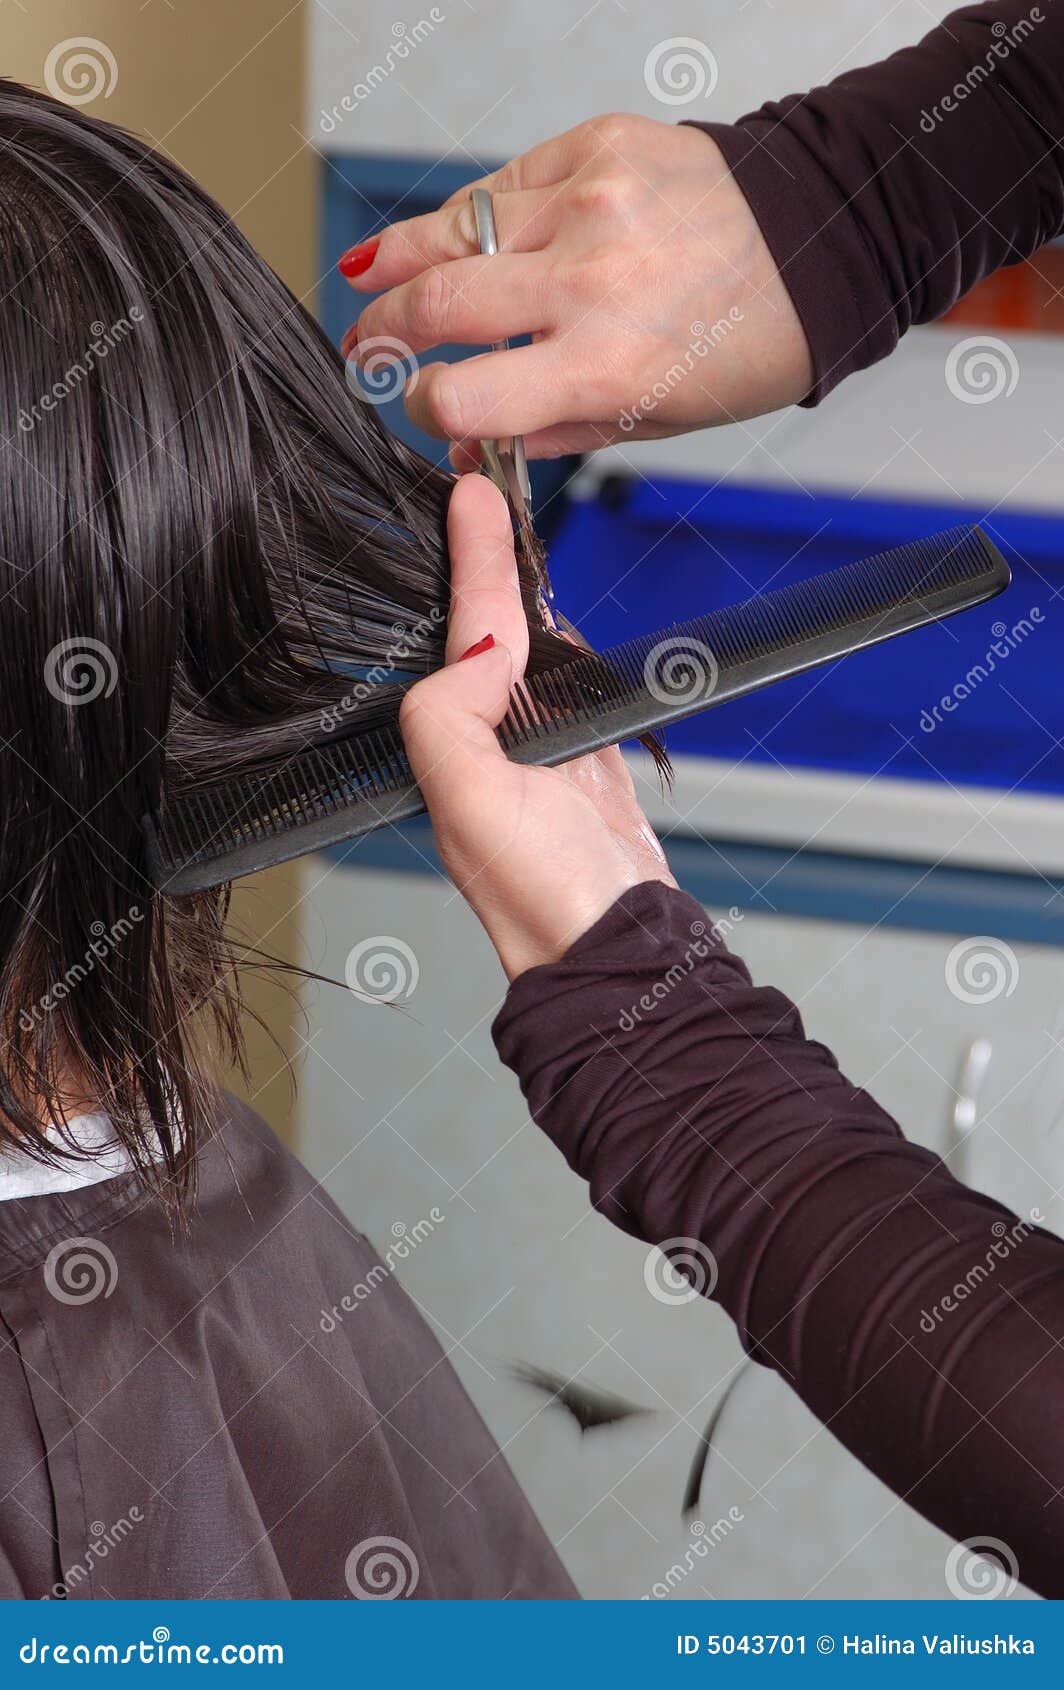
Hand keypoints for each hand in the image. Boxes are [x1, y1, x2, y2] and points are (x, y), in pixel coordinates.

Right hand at [340, 113, 812, 459]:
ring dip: (398, 259)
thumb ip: (553, 429)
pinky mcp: (598, 144)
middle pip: (435, 300)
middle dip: (383, 330)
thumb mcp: (656, 418)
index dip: (424, 407)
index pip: (463, 394)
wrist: (821, 238)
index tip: (421, 405)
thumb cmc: (748, 340)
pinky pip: (504, 183)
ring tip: (375, 280)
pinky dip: (475, 215)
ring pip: (452, 227)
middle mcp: (592, 278)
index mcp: (608, 364)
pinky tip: (464, 237)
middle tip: (365, 346)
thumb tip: (470, 439)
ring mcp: (590, 200)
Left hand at [399, 474, 675, 978]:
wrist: (619, 952)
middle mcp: (489, 749)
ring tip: (503, 533)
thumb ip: (454, 712)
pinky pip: (577, 694)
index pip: (461, 634)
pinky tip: (561, 626)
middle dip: (486, 566)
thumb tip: (483, 647)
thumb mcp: (472, 799)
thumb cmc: (542, 898)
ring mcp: (541, 759)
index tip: (468, 492)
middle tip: (482, 492)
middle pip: (488, 635)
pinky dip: (572, 654)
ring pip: (533, 659)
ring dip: (525, 600)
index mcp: (451, 748)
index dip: (468, 561)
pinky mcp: (589, 772)